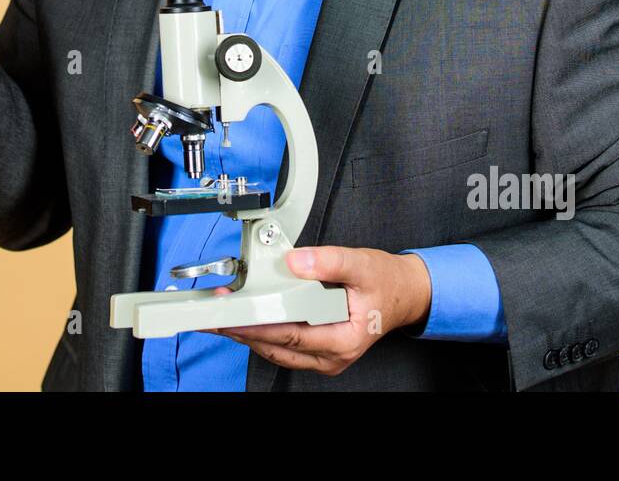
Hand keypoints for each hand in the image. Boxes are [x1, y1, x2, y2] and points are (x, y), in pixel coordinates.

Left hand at [200, 246, 432, 375]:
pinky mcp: (318, 349)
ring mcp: (324, 356)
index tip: (232, 315)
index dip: (258, 326)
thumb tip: (295, 262)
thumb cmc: (386, 283)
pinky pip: (284, 347)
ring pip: (278, 351)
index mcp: (344, 339)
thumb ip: (329, 261)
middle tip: (214, 314)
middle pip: (278, 347)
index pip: (292, 336)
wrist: (404, 293)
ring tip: (223, 315)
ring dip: (249, 334)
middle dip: (243, 330)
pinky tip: (247, 319)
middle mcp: (332, 355)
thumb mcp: (362, 264)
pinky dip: (264, 333)